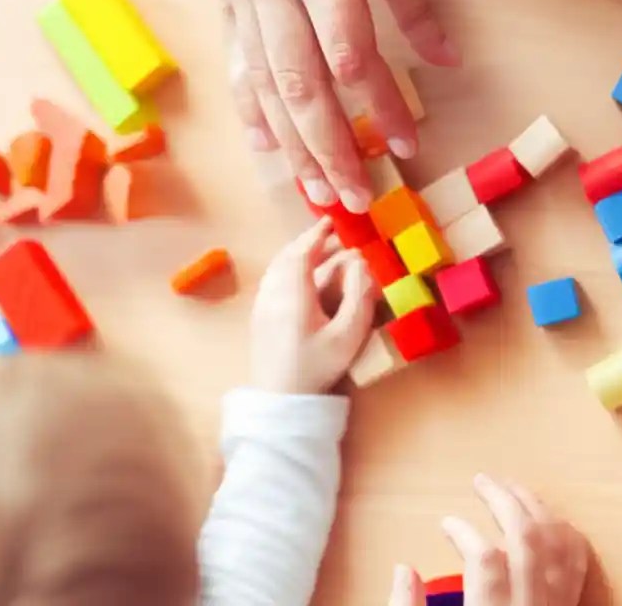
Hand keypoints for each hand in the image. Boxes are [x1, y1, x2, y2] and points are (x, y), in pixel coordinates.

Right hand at [205, 0, 459, 213]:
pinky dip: (249, 106)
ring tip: (313, 189)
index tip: (403, 144)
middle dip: (327, 149)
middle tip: (353, 199)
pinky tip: (263, 145)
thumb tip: (445, 59)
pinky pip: (234, 60)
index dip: (379, 106)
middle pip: (299, 85)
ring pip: (260, 82)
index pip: (352, 56)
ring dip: (288, 143)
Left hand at [249, 217, 376, 393]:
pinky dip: (288, 268)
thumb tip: (362, 264)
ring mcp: (263, 305)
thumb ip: (359, 297)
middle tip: (330, 235)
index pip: (302, 253)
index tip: (330, 222)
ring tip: (318, 251)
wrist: (280, 399)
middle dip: (309, 243)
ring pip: (278, 268)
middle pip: (288, 257)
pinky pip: (273, 280)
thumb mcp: (347, 335)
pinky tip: (300, 277)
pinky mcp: (260, 317)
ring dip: (298, 255)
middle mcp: (273, 293)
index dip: (316, 235)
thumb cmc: (317, 367)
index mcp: (294, 293)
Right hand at [388, 475, 589, 605]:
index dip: (465, 532)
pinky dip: (568, 539)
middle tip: (483, 480)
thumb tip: (404, 569)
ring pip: (558, 549)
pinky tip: (552, 525)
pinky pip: (578, 570)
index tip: (445, 523)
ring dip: (538, 511)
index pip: (487, 561)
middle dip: (506, 502)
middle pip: (528, 542)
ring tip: (515, 491)